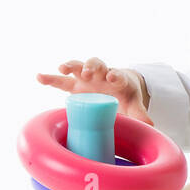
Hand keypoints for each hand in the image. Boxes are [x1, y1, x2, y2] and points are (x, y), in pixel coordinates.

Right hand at [36, 57, 154, 126]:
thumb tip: (150, 125)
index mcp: (116, 77)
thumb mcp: (133, 103)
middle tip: (89, 72)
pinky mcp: (74, 84)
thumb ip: (139, 113)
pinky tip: (39, 76)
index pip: (116, 74)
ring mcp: (85, 77)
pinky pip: (59, 80)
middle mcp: (100, 73)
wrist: (116, 85)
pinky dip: (49, 78)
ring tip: (63, 68)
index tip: (112, 77)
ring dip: (71, 66)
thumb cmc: (124, 94)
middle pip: (95, 64)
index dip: (114, 75)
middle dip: (92, 67)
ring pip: (77, 66)